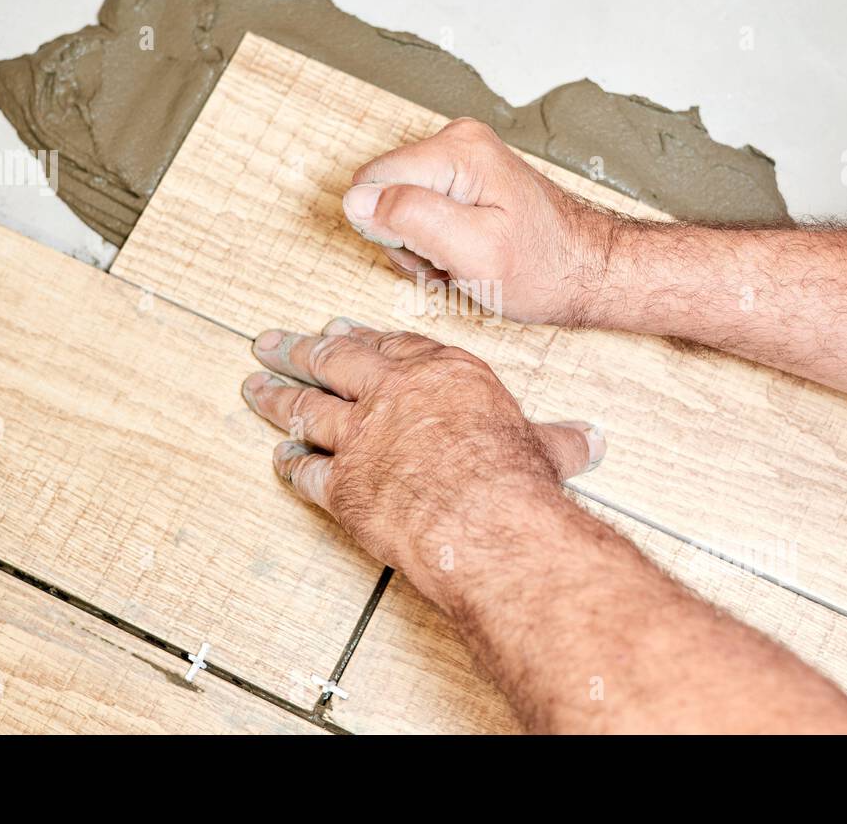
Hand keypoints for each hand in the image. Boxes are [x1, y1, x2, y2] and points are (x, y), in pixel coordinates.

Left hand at [241, 317, 604, 584]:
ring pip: (308, 408)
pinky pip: (306, 470)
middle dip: (299, 350)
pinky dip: (289, 464)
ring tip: (255, 386)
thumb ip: (558, 440)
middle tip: (270, 342)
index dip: (361, 339)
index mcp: (441, 372)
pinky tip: (278, 458)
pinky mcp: (341, 483)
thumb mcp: (544, 446)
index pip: (391, 346)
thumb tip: (591, 441)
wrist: (485, 516)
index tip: (340, 329)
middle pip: (335, 362)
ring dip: (277, 397)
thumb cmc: (516, 477)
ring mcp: (361, 437)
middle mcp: (393, 394)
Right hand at [342, 118, 619, 325]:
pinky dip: (437, 243)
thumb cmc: (542, 268)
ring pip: (398, 210)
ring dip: (423, 248)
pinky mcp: (463, 177)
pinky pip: (420, 212)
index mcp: (457, 151)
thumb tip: (356, 199)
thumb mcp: (473, 254)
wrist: (587, 270)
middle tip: (453, 262)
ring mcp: (460, 158)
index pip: (372, 184)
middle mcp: (456, 141)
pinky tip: (466, 254)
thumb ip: (411, 219)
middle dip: (409, 241)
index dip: (392, 231)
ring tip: (463, 261)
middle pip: (384, 195)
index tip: (436, 252)